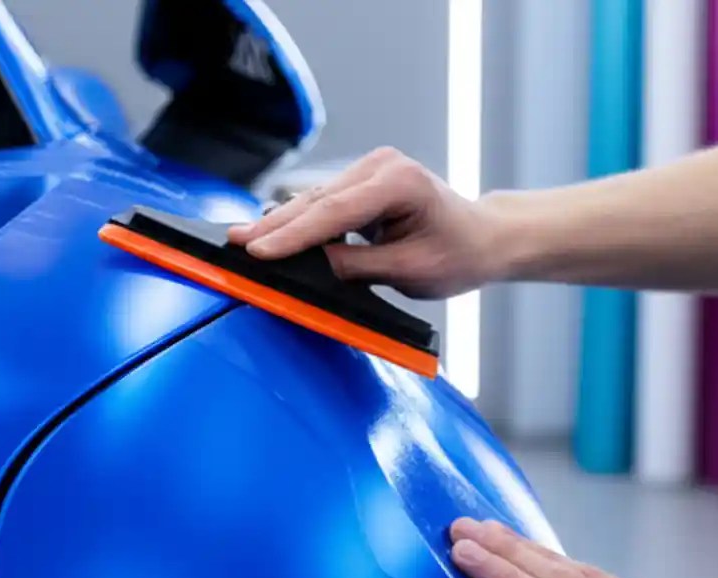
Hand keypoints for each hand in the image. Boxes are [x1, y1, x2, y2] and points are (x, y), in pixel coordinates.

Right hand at [228, 147, 511, 298]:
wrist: (483, 239)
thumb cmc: (459, 254)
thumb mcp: (411, 271)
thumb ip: (359, 267)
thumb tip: (311, 268)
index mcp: (400, 181)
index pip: (336, 211)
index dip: (294, 235)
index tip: (258, 251)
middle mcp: (382, 166)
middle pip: (317, 201)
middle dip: (275, 227)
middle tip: (233, 245)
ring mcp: (371, 169)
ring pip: (314, 200)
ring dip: (280, 224)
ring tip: (241, 241)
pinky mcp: (362, 182)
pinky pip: (323, 203)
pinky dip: (299, 222)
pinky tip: (269, 235)